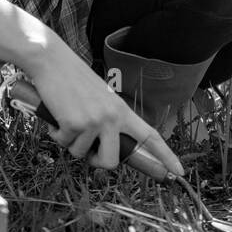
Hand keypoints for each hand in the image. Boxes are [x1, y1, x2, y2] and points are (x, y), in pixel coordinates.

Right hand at [26, 38, 183, 176]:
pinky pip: (64, 143)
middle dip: (96, 161)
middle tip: (86, 150)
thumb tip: (103, 146)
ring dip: (71, 143)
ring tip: (66, 119)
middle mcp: (112, 117)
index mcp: (122, 109)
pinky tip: (56, 115)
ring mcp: (95, 121)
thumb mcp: (99, 97)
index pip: (151, 135)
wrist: (51, 60)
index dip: (166, 155)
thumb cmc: (72, 78)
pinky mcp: (75, 124)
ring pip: (83, 154)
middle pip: (112, 161)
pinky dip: (57, 133)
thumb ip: (108, 119)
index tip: (180, 171)